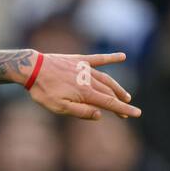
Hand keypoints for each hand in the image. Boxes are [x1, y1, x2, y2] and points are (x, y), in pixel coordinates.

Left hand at [24, 51, 140, 121]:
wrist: (32, 68)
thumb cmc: (43, 91)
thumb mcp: (59, 108)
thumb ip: (81, 112)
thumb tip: (100, 114)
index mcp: (85, 93)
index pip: (110, 103)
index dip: (124, 109)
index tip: (137, 113)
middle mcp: (89, 80)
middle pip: (110, 93)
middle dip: (120, 103)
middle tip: (127, 112)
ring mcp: (85, 68)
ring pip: (107, 79)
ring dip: (118, 88)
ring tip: (126, 95)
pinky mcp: (79, 60)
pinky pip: (99, 59)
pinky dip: (111, 58)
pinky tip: (122, 56)